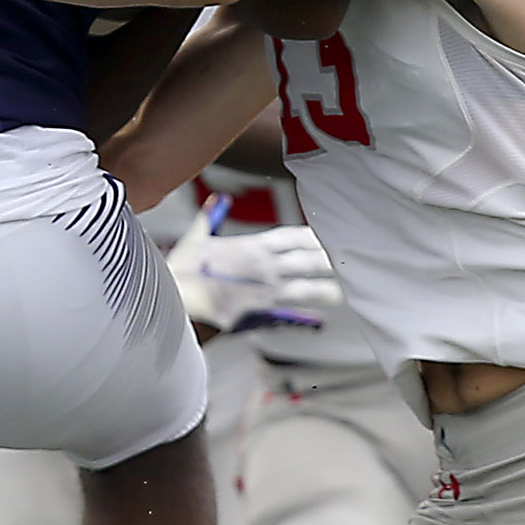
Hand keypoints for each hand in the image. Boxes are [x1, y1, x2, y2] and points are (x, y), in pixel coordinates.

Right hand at [168, 216, 340, 333]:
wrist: (176, 297)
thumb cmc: (182, 271)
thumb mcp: (195, 240)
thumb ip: (208, 219)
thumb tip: (214, 202)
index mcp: (251, 246)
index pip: (291, 237)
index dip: (312, 237)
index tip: (328, 235)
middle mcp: (265, 266)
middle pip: (306, 259)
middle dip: (328, 260)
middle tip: (348, 261)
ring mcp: (265, 289)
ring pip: (306, 287)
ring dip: (326, 289)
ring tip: (342, 292)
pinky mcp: (261, 312)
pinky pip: (290, 315)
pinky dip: (304, 320)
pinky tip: (318, 322)